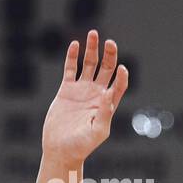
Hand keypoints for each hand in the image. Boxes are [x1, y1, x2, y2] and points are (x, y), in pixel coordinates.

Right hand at [42, 30, 127, 163]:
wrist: (60, 149)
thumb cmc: (82, 145)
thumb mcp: (97, 132)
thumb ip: (104, 114)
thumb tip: (108, 96)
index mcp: (108, 105)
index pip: (119, 86)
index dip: (122, 77)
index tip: (122, 68)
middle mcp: (97, 95)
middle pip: (106, 70)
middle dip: (109, 55)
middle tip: (110, 42)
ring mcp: (82, 90)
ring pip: (89, 65)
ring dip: (92, 50)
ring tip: (94, 34)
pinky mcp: (66, 90)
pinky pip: (70, 69)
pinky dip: (72, 57)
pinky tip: (75, 44)